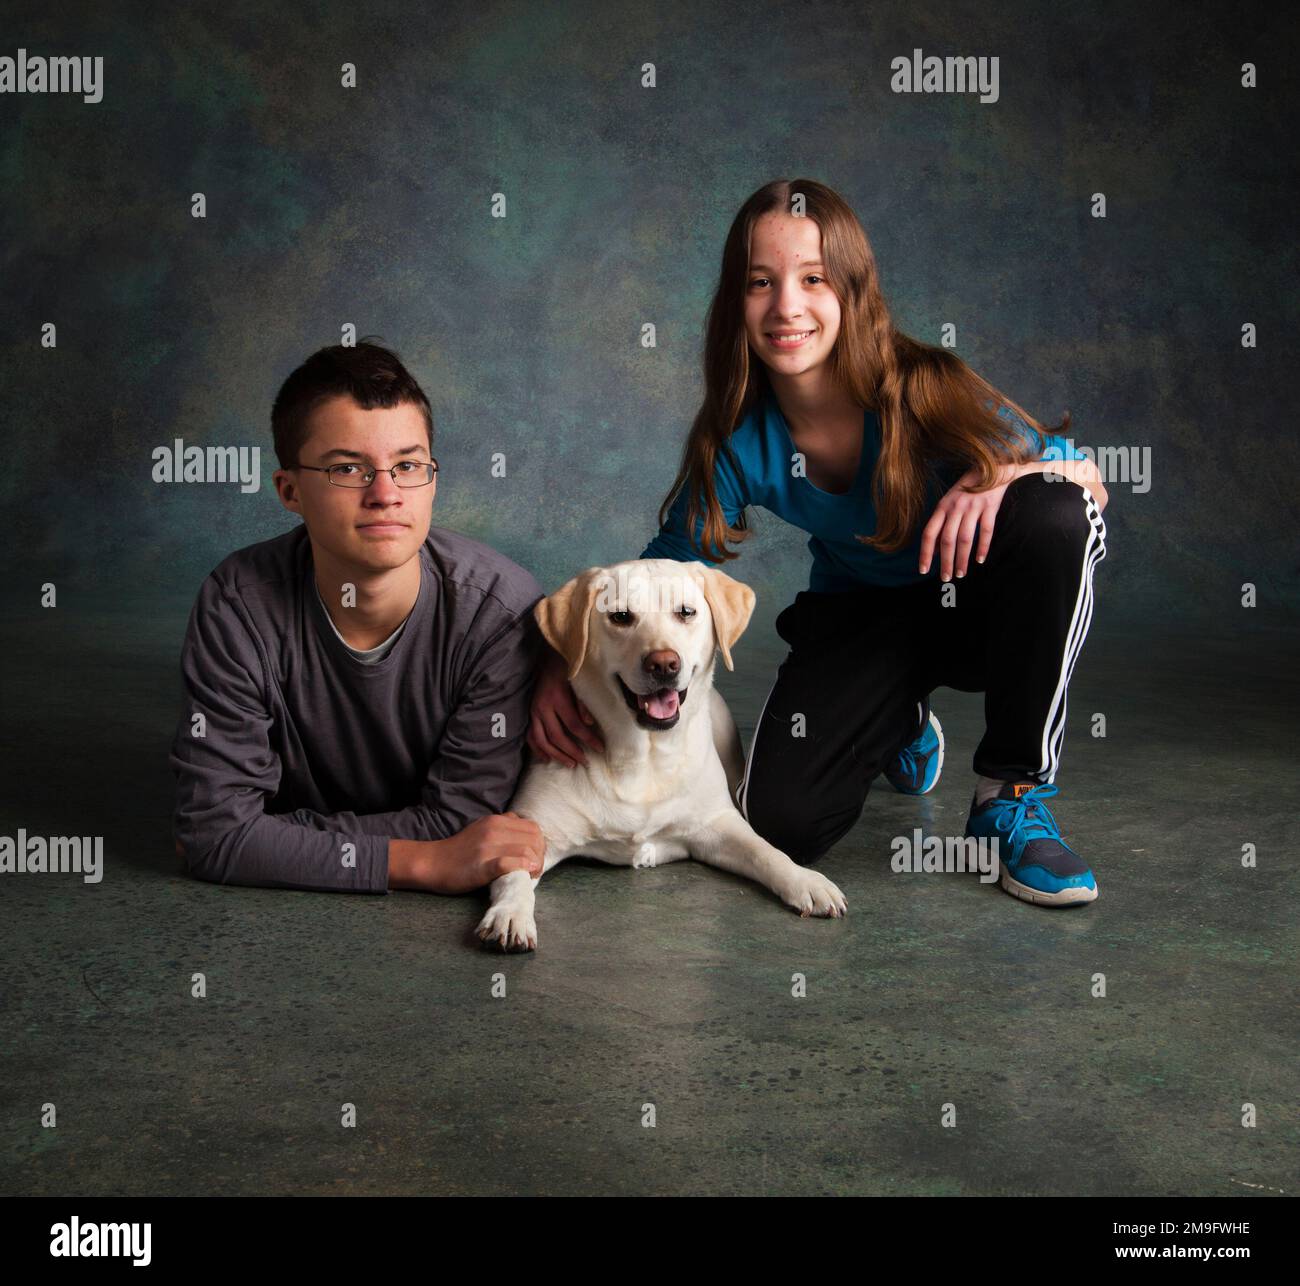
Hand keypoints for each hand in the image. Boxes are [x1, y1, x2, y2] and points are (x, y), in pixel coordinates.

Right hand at [413, 813, 545, 893]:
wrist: (433, 863)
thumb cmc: (460, 850)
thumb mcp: (483, 828)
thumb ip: (505, 827)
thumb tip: (528, 834)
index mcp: (497, 820)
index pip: (533, 827)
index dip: (539, 844)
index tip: (534, 858)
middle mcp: (494, 829)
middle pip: (534, 839)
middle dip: (540, 855)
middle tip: (534, 870)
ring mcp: (487, 847)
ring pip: (526, 851)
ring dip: (534, 865)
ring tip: (529, 875)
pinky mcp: (481, 865)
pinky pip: (509, 864)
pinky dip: (521, 869)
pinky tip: (523, 875)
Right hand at [527, 646, 604, 766]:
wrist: (546, 660)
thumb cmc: (566, 670)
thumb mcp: (577, 682)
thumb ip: (582, 702)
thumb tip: (589, 723)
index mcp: (557, 698)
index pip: (574, 725)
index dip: (588, 739)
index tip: (600, 748)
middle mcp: (542, 707)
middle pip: (557, 736)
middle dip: (572, 751)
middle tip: (585, 761)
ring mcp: (533, 712)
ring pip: (542, 740)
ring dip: (556, 754)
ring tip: (570, 764)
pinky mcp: (528, 714)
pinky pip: (530, 736)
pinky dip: (538, 749)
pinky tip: (546, 759)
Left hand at [919, 461, 1021, 580]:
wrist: (995, 468)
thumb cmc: (970, 488)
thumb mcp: (951, 502)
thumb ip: (943, 524)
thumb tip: (936, 551)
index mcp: (943, 506)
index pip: (929, 533)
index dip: (925, 553)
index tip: (923, 570)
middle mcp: (956, 507)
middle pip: (947, 540)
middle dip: (945, 562)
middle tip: (946, 578)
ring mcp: (973, 506)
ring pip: (965, 538)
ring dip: (962, 559)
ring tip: (960, 574)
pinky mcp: (990, 506)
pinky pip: (986, 531)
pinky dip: (983, 547)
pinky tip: (980, 560)